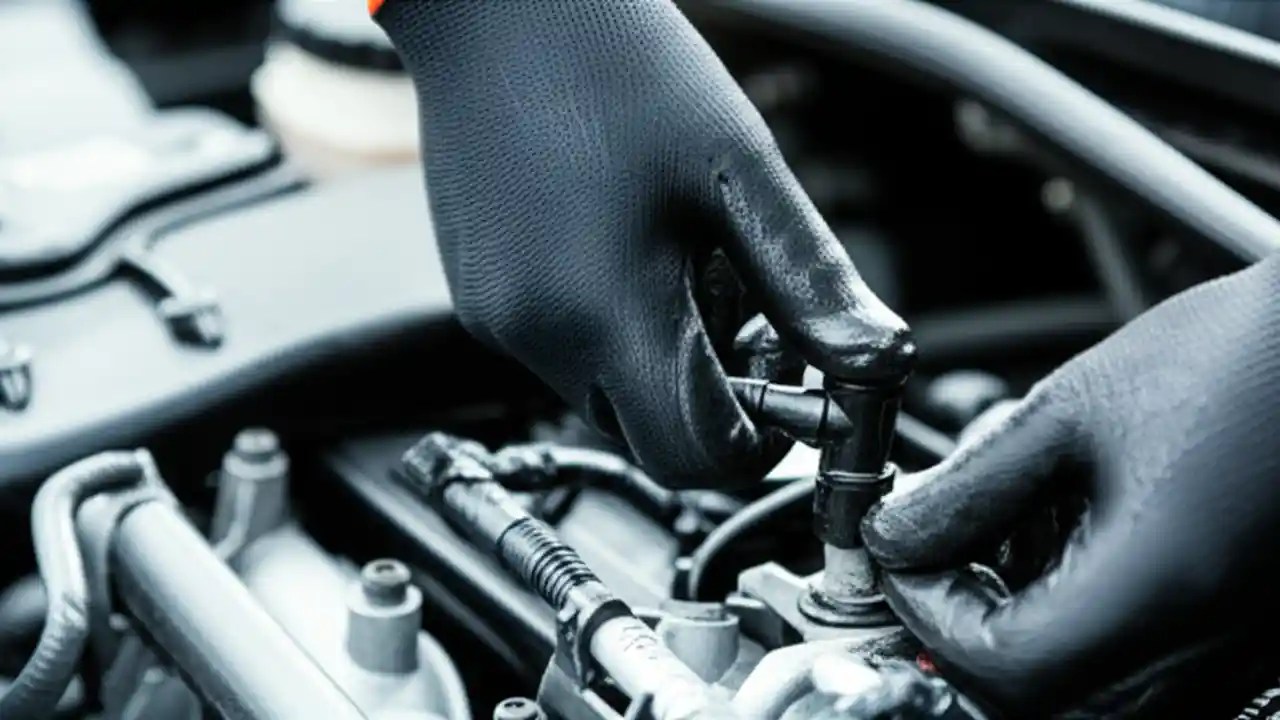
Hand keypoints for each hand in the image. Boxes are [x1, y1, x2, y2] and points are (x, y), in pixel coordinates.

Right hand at [373, 1, 911, 487]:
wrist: (498, 9)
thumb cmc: (618, 68)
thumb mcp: (738, 172)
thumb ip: (806, 282)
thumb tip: (873, 361)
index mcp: (606, 310)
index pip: (696, 457)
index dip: (758, 442)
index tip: (791, 392)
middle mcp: (538, 335)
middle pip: (651, 435)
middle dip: (712, 394)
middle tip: (742, 303)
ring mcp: (498, 321)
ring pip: (607, 396)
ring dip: (660, 359)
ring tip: (679, 258)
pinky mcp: (480, 301)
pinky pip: (563, 354)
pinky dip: (610, 329)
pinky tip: (624, 247)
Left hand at [863, 255, 1279, 714]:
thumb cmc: (1243, 356)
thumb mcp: (1075, 410)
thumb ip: (972, 487)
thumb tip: (900, 534)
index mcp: (1162, 585)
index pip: (1006, 665)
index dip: (930, 614)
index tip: (907, 556)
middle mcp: (1210, 642)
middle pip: (1046, 708)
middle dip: (971, 640)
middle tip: (942, 563)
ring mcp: (1239, 652)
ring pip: (1098, 706)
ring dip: (1026, 644)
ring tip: (1010, 550)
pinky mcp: (1252, 639)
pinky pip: (1150, 682)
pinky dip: (1085, 641)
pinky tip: (1073, 560)